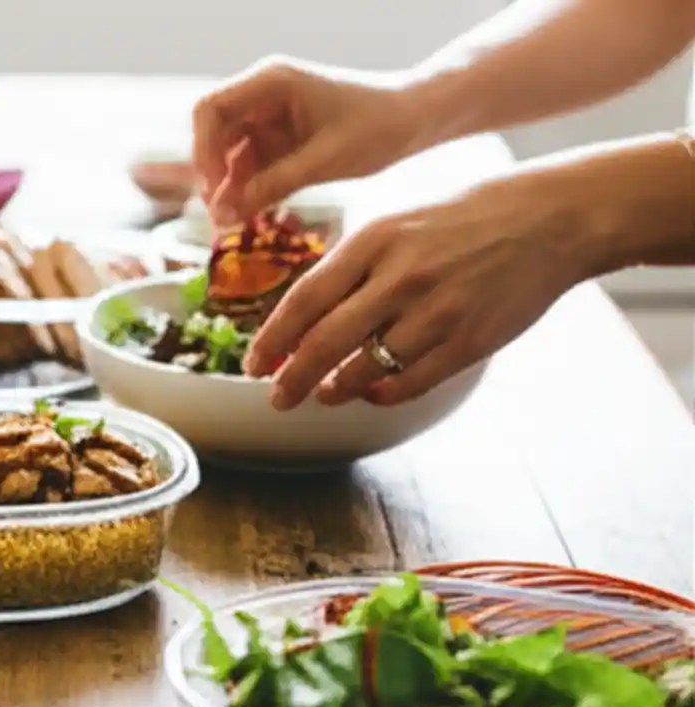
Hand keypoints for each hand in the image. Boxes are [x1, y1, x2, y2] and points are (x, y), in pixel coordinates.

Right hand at [193, 57, 422, 225]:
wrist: (418, 121)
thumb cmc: (378, 128)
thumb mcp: (324, 161)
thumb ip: (272, 185)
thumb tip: (225, 214)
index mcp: (271, 82)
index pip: (211, 110)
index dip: (203, 150)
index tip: (212, 189)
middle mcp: (264, 96)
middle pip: (215, 133)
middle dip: (214, 175)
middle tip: (220, 216)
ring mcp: (271, 118)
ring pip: (231, 154)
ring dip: (231, 188)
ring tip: (234, 224)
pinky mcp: (282, 139)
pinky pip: (253, 165)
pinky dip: (251, 190)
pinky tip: (254, 216)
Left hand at [241, 178, 590, 408]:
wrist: (546, 219)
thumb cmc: (462, 217)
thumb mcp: (396, 221)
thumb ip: (352, 263)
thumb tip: (305, 311)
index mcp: (374, 241)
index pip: (305, 299)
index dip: (274, 337)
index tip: (254, 362)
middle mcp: (399, 277)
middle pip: (326, 342)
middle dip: (292, 377)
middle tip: (276, 396)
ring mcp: (435, 312)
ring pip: (366, 368)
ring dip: (336, 388)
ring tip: (322, 392)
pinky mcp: (468, 341)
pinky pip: (411, 382)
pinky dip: (382, 394)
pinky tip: (369, 393)